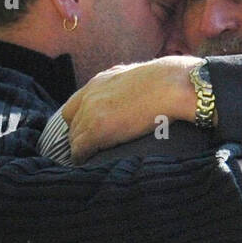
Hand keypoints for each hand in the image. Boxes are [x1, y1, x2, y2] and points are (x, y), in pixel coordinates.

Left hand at [63, 57, 198, 160]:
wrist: (170, 85)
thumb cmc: (165, 83)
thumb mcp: (137, 79)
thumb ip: (126, 88)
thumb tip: (135, 96)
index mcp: (100, 81)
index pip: (75, 104)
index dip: (80, 120)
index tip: (87, 131)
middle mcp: (90, 95)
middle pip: (71, 122)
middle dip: (78, 134)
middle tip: (89, 148)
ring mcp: (90, 112)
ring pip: (74, 137)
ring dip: (80, 148)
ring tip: (91, 158)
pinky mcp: (96, 130)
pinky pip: (79, 149)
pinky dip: (82, 158)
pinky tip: (88, 163)